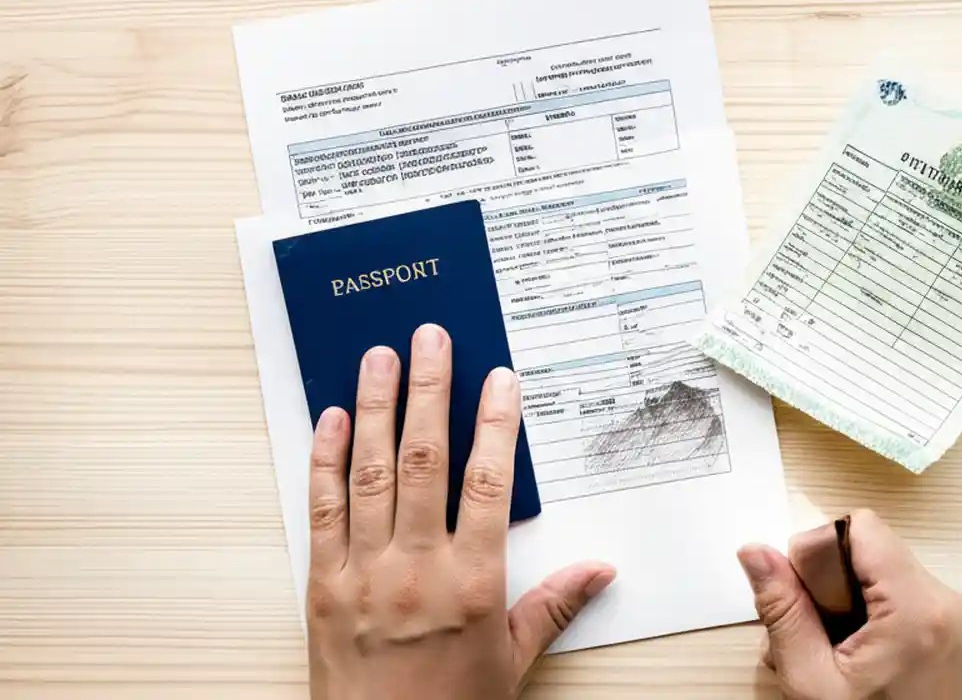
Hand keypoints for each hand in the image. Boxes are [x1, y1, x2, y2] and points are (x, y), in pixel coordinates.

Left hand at [306, 325, 615, 699]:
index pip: (486, 483)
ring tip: (379, 357)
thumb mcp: (512, 661)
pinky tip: (331, 421)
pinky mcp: (321, 585)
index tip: (498, 380)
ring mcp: (362, 573)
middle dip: (429, 390)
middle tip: (431, 339)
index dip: (494, 423)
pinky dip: (326, 461)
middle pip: (424, 459)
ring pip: (370, 472)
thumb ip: (554, 606)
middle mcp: (415, 568)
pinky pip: (322, 511)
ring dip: (374, 408)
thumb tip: (600, 570)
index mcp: (471, 583)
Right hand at [738, 510, 961, 699]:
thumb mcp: (811, 680)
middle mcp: (946, 601)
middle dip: (824, 581)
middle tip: (807, 632)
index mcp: (918, 610)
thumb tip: (755, 553)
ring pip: (878, 568)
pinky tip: (847, 649)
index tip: (802, 600)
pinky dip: (863, 610)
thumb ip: (784, 612)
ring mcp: (952, 614)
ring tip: (824, 647)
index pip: (861, 527)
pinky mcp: (949, 625)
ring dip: (839, 597)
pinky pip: (896, 590)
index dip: (818, 551)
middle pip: (868, 547)